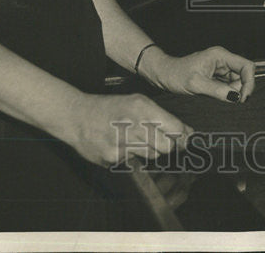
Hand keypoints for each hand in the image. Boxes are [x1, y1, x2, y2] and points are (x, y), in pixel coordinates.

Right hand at [59, 92, 192, 167]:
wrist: (76, 116)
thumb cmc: (110, 108)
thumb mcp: (137, 102)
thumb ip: (162, 117)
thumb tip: (188, 132)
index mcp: (142, 107)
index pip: (175, 128)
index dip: (183, 135)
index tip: (186, 138)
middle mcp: (133, 124)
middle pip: (167, 146)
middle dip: (169, 145)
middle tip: (164, 141)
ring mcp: (122, 143)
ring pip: (152, 155)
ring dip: (151, 150)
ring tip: (137, 139)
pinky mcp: (112, 158)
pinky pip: (134, 161)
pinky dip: (133, 156)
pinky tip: (122, 145)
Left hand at [141, 46, 254, 102]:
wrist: (163, 75)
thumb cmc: (175, 74)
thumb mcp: (196, 84)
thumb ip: (217, 90)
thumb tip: (236, 97)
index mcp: (220, 55)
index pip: (247, 66)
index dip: (249, 82)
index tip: (243, 97)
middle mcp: (223, 60)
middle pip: (243, 75)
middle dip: (239, 90)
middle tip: (228, 100)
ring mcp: (220, 68)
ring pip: (237, 82)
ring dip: (232, 93)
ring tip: (216, 98)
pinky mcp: (216, 77)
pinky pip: (228, 86)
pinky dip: (226, 94)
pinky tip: (216, 98)